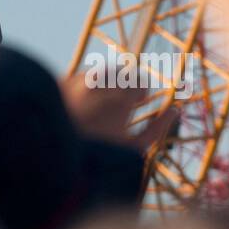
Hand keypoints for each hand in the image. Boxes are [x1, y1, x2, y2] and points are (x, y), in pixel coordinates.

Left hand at [60, 71, 178, 153]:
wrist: (52, 155)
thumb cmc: (97, 155)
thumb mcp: (133, 149)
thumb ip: (158, 128)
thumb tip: (176, 110)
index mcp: (120, 99)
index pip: (140, 82)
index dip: (141, 93)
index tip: (137, 103)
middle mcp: (98, 84)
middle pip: (121, 74)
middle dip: (125, 86)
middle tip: (120, 103)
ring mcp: (76, 80)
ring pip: (100, 73)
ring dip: (105, 83)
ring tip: (100, 104)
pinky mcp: (59, 81)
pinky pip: (78, 76)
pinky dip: (83, 85)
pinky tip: (81, 103)